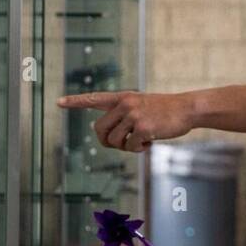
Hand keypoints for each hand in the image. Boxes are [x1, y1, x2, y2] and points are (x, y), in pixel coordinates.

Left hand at [57, 91, 193, 151]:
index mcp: (122, 97)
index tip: (58, 102)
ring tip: (140, 140)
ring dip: (125, 147)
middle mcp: (124, 104)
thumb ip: (124, 115)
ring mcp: (133, 115)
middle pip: (99, 129)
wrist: (187, 108)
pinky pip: (130, 146)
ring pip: (113, 141)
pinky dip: (139, 149)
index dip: (75, 101)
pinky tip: (150, 141)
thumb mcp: (142, 105)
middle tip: (121, 144)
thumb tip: (110, 138)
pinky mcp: (142, 127)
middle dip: (107, 142)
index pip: (94, 98)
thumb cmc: (165, 110)